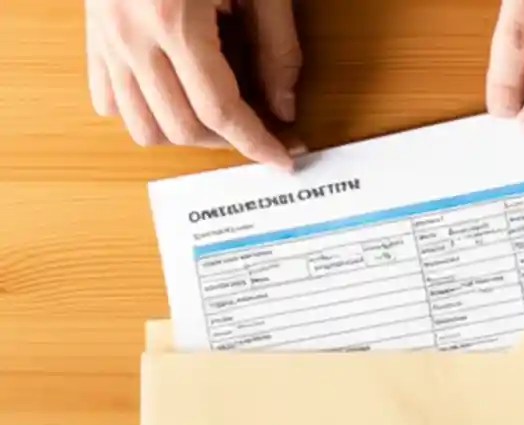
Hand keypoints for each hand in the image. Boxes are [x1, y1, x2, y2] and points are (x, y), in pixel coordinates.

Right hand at [86, 0, 300, 169]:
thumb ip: (277, 48)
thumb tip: (284, 108)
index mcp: (174, 18)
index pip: (220, 111)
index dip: (256, 143)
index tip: (284, 159)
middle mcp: (131, 33)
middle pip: (180, 126)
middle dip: (227, 141)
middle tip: (263, 131)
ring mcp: (104, 33)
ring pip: (138, 124)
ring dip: (184, 133)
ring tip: (220, 120)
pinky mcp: (92, 29)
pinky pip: (106, 95)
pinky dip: (142, 111)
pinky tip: (175, 97)